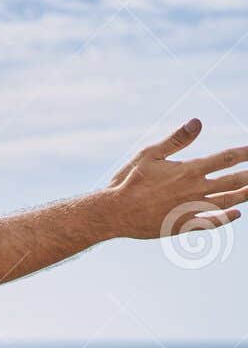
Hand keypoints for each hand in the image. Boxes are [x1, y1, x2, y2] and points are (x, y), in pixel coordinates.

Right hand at [105, 119, 247, 239]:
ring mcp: (191, 209)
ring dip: (245, 194)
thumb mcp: (149, 154)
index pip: (226, 158)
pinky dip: (226, 218)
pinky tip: (237, 213)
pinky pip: (211, 223)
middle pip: (234, 180)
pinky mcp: (183, 225)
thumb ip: (176, 139)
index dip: (245, 153)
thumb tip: (197, 122)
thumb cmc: (128, 181)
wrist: (113, 212)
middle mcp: (194, 190)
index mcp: (188, 170)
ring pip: (227, 201)